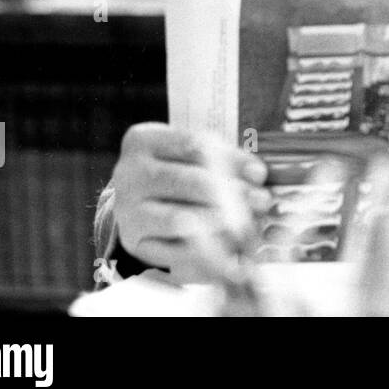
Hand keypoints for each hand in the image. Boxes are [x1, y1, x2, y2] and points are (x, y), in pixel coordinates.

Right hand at [112, 123, 269, 283]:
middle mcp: (128, 173)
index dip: (234, 160)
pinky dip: (205, 248)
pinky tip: (227, 245)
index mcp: (143, 140)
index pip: (195, 145)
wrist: (138, 201)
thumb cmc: (175, 169)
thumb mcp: (195, 154)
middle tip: (262, 202)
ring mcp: (126, 209)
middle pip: (191, 182)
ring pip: (181, 218)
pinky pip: (174, 248)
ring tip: (249, 224)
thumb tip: (257, 174)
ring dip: (222, 223)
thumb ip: (227, 159)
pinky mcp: (133, 240)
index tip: (260, 174)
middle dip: (234, 193)